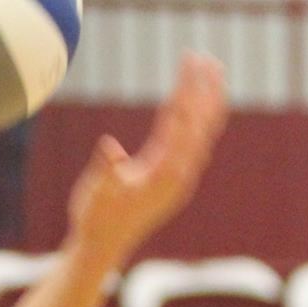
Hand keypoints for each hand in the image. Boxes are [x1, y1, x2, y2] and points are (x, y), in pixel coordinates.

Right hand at [62, 53, 227, 261]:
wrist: (102, 248)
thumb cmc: (96, 219)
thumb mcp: (95, 194)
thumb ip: (106, 170)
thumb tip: (110, 147)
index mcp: (164, 173)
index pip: (182, 122)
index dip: (186, 89)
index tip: (189, 61)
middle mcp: (180, 174)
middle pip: (201, 123)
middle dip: (204, 89)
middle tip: (205, 57)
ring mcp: (180, 177)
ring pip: (203, 133)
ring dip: (208, 101)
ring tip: (212, 73)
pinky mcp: (174, 178)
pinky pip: (195, 142)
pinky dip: (200, 119)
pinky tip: (197, 106)